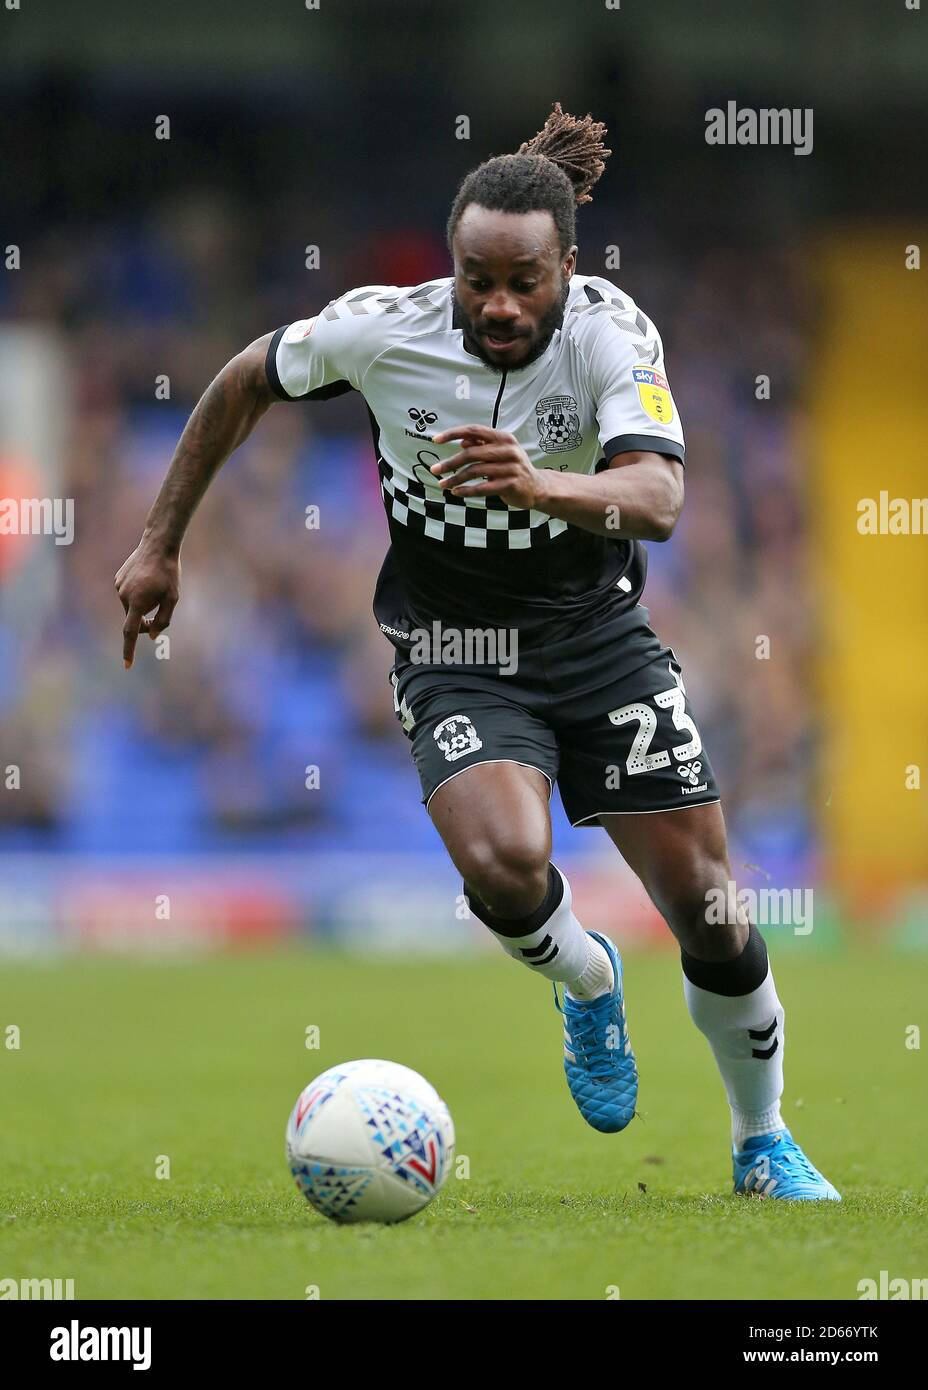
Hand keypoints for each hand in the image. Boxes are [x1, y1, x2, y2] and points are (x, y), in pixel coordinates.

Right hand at [114, 540, 180, 667]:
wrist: (158, 546)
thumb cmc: (169, 573)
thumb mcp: (173, 599)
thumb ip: (163, 620)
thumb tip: (152, 637)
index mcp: (137, 602)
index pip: (130, 632)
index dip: (129, 650)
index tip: (127, 665)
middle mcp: (123, 596)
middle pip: (134, 619)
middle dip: (145, 621)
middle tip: (160, 613)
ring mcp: (118, 587)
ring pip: (131, 607)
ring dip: (142, 605)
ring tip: (155, 588)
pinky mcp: (117, 579)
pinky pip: (128, 595)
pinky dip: (137, 594)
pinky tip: (146, 581)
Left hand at [430, 425, 543, 509]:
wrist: (537, 487)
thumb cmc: (513, 467)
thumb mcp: (500, 452)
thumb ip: (482, 445)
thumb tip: (461, 442)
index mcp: (504, 438)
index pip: (474, 430)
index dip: (453, 434)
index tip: (435, 440)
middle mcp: (508, 450)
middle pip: (471, 453)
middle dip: (450, 462)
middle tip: (434, 469)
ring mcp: (511, 467)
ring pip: (475, 471)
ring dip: (455, 478)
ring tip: (442, 484)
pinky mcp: (511, 484)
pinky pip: (483, 488)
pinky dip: (467, 490)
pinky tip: (456, 492)